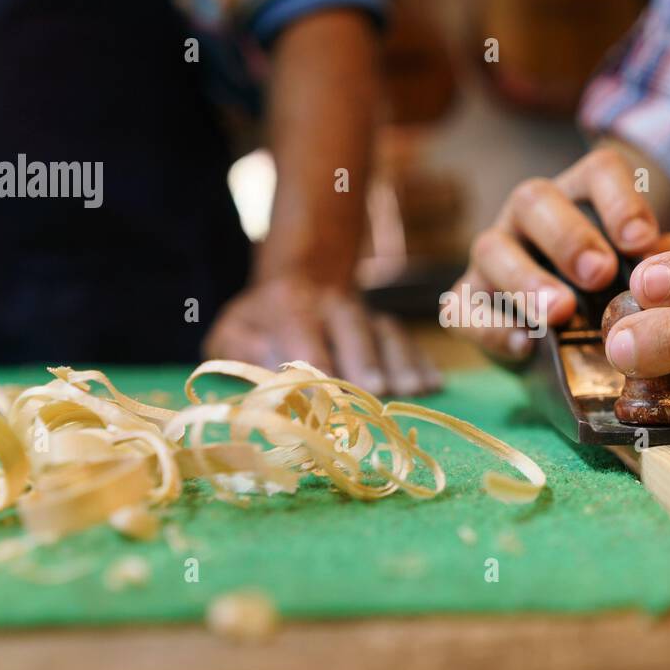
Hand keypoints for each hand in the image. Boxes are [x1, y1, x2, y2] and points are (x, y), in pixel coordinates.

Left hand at [204, 278, 440, 395]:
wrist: (304, 278)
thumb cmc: (264, 321)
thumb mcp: (235, 328)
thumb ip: (241, 348)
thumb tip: (264, 373)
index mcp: (291, 305)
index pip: (305, 334)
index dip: (316, 362)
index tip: (326, 390)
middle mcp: (334, 305)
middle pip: (353, 330)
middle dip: (367, 359)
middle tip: (378, 389)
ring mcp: (366, 314)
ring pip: (387, 333)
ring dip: (402, 361)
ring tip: (416, 390)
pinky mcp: (387, 326)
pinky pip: (408, 340)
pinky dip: (422, 360)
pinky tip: (434, 384)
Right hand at [450, 147, 669, 359]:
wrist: (565, 340)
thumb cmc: (611, 292)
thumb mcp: (641, 273)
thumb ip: (663, 263)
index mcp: (580, 196)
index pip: (598, 172)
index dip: (620, 201)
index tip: (641, 242)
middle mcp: (529, 216)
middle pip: (534, 199)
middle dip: (567, 236)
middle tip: (598, 275)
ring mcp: (494, 254)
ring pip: (491, 247)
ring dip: (526, 279)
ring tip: (560, 313)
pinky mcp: (467, 299)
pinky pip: (463, 306)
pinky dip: (491, 326)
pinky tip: (526, 345)